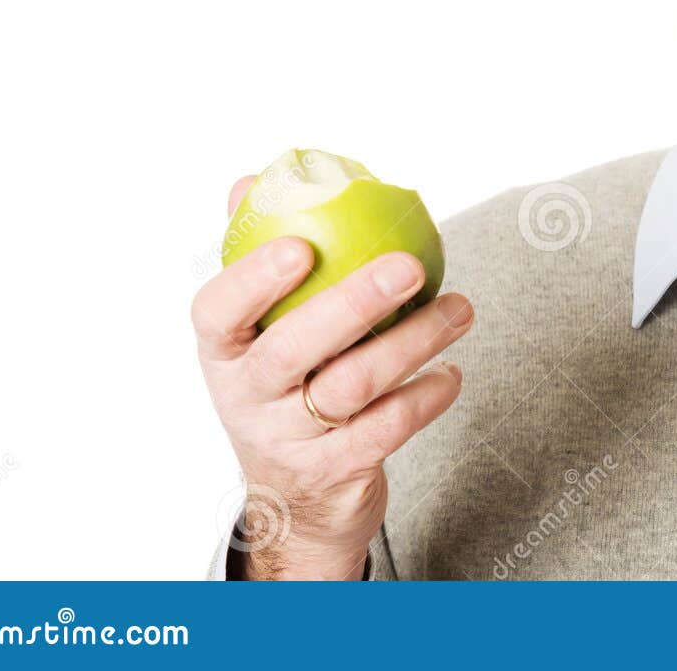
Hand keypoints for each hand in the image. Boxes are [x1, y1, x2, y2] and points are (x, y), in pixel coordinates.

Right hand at [192, 175, 472, 578]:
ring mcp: (288, 440)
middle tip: (410, 265)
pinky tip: (452, 371)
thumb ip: (255, 254)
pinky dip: (426, 397)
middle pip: (294, 349)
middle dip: (355, 301)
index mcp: (223, 351)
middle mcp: (246, 397)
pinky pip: (386, 430)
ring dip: (414, 341)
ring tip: (459, 309)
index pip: (217, 312)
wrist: (295, 498)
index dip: (253, 279)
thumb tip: (254, 179)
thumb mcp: (259, 330)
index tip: (301, 246)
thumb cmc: (284, 385)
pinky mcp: (334, 472)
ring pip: (353, 386)